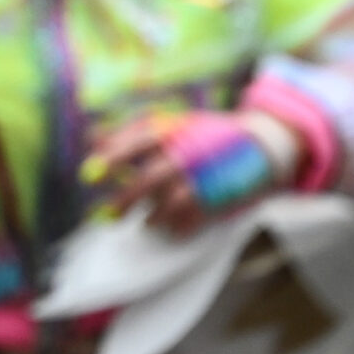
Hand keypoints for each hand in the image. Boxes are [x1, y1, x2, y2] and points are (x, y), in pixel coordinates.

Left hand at [88, 109, 299, 235]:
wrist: (262, 143)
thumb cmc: (206, 134)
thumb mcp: (173, 124)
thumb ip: (132, 131)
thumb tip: (91, 137)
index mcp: (176, 128)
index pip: (138, 140)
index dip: (113, 156)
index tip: (91, 173)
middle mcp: (190, 150)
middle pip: (151, 177)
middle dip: (127, 198)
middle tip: (109, 215)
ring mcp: (207, 174)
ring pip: (173, 201)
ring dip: (154, 217)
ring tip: (147, 224)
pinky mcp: (223, 195)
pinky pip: (195, 217)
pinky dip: (180, 227)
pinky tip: (172, 229)